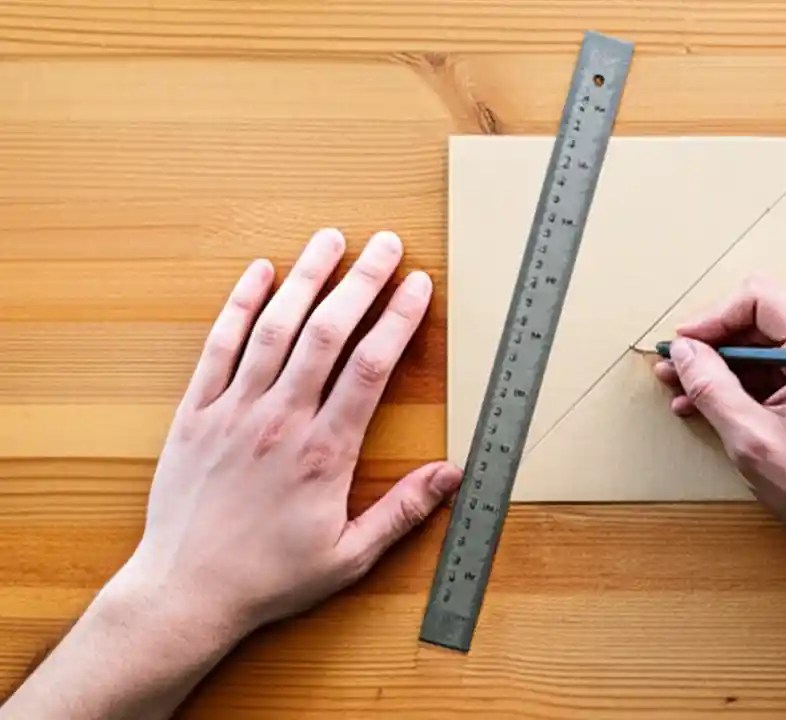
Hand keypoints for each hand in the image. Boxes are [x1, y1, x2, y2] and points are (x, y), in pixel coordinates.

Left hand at [115, 228, 460, 639]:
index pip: (371, 367)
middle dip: (362, 280)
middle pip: (328, 332)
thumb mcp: (351, 557)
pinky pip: (218, 347)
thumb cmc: (271, 578)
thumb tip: (452, 473)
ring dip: (306, 277)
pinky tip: (259, 273)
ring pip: (275, 328)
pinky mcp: (195, 414)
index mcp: (324, 452)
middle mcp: (280, 420)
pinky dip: (239, 305)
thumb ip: (403, 511)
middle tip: (387, 243)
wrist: (186, 592)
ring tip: (330, 238)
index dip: (399, 318)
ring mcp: (234, 411)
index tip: (418, 285)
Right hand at [653, 276, 785, 545]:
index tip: (685, 344)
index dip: (714, 317)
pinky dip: (735, 379)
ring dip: (717, 363)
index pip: (762, 300)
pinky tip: (702, 401)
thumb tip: (683, 351)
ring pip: (757, 341)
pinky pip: (767, 365)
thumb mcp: (750, 439)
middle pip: (757, 318)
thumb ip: (712, 388)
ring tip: (680, 386)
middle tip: (674, 366)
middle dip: (711, 341)